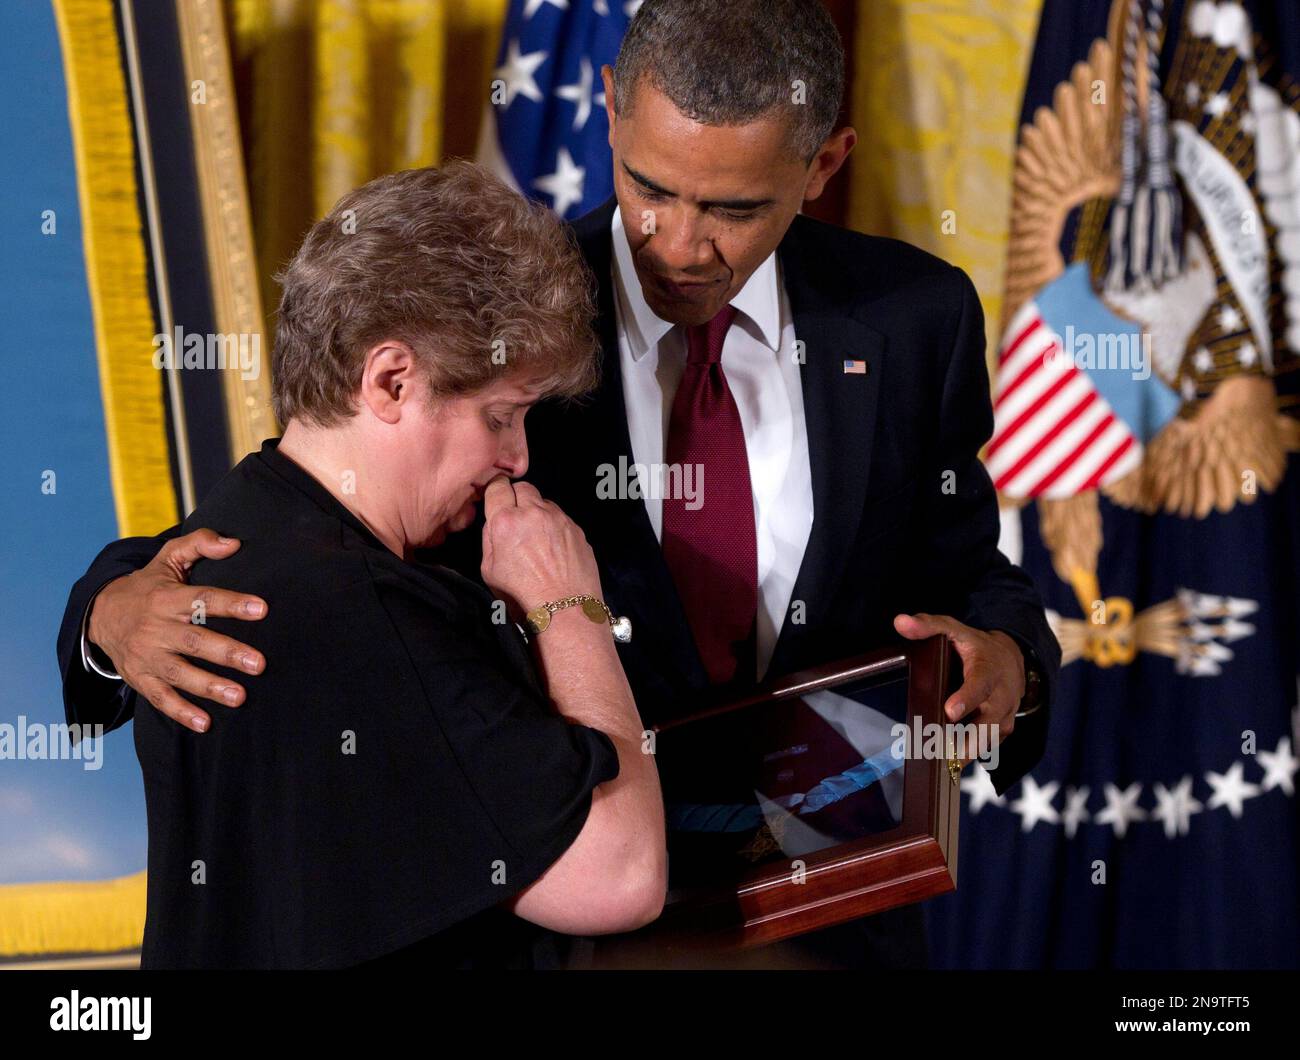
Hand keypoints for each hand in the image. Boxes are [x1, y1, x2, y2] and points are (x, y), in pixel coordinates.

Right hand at [87, 529, 267, 732]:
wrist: (100, 614)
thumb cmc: (149, 585)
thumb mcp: (169, 558)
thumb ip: (200, 544)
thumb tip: (233, 543)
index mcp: (168, 598)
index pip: (203, 599)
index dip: (232, 603)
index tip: (261, 608)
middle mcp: (157, 628)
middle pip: (195, 641)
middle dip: (227, 653)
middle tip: (258, 663)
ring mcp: (148, 656)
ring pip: (180, 673)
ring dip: (210, 686)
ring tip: (240, 696)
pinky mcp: (141, 678)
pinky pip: (160, 698)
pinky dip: (181, 712)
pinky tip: (204, 723)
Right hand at [480, 477, 600, 615]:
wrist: (565, 610)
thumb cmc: (524, 596)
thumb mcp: (489, 570)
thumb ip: (489, 538)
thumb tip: (495, 522)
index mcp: (506, 522)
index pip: (498, 486)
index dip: (496, 492)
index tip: (497, 500)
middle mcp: (534, 513)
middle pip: (524, 488)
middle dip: (517, 499)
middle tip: (516, 520)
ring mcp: (560, 519)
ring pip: (545, 503)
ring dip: (538, 514)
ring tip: (537, 542)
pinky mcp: (577, 529)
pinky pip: (562, 519)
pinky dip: (555, 528)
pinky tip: (554, 551)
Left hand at [893, 612, 1025, 763]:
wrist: (1011, 657)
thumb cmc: (975, 645)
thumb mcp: (954, 629)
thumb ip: (928, 625)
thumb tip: (900, 622)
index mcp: (988, 669)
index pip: (979, 685)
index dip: (966, 699)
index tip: (949, 711)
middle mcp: (1001, 695)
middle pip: (989, 722)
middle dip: (968, 739)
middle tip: (942, 753)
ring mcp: (1005, 714)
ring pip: (990, 739)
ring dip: (967, 753)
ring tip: (943, 764)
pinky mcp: (1003, 729)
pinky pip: (989, 746)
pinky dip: (971, 755)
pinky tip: (949, 764)